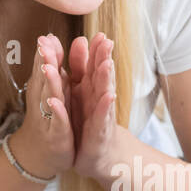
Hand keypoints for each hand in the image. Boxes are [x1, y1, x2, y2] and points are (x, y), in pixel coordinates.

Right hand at [7, 34, 73, 179]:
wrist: (40, 155)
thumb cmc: (47, 117)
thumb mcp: (52, 88)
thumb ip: (53, 64)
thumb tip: (49, 38)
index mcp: (45, 88)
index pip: (44, 66)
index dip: (44, 52)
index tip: (45, 37)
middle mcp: (43, 100)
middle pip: (45, 78)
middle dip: (45, 61)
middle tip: (43, 44)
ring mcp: (49, 117)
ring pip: (49, 97)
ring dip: (49, 82)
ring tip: (48, 67)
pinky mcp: (57, 134)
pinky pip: (57, 122)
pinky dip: (56, 112)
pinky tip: (55, 102)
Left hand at [68, 32, 118, 180]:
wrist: (99, 156)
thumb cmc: (89, 122)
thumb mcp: (82, 93)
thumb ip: (81, 68)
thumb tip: (81, 41)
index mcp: (91, 89)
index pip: (94, 66)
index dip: (97, 51)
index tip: (100, 34)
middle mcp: (99, 99)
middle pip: (102, 76)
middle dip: (104, 58)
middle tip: (107, 42)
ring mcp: (102, 115)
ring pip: (104, 93)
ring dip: (106, 78)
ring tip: (106, 63)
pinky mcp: (100, 132)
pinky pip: (102, 118)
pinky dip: (104, 108)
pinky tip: (108, 97)